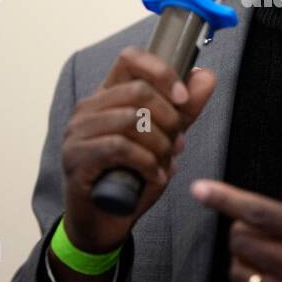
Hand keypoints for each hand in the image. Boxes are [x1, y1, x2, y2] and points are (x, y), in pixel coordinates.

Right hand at [61, 46, 215, 254]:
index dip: (162, 72)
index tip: (183, 98)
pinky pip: (120, 147)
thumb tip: (205, 76)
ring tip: (166, 163)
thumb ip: (184, 111)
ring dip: (160, 144)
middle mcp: (89, 108)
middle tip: (176, 143)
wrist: (105, 222)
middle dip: (169, 118)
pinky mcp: (76, 157)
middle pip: (138, 90)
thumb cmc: (132, 179)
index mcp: (108, 96)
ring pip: (131, 119)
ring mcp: (78, 131)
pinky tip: (156, 176)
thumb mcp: (165, 141)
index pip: (131, 58)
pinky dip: (147, 163)